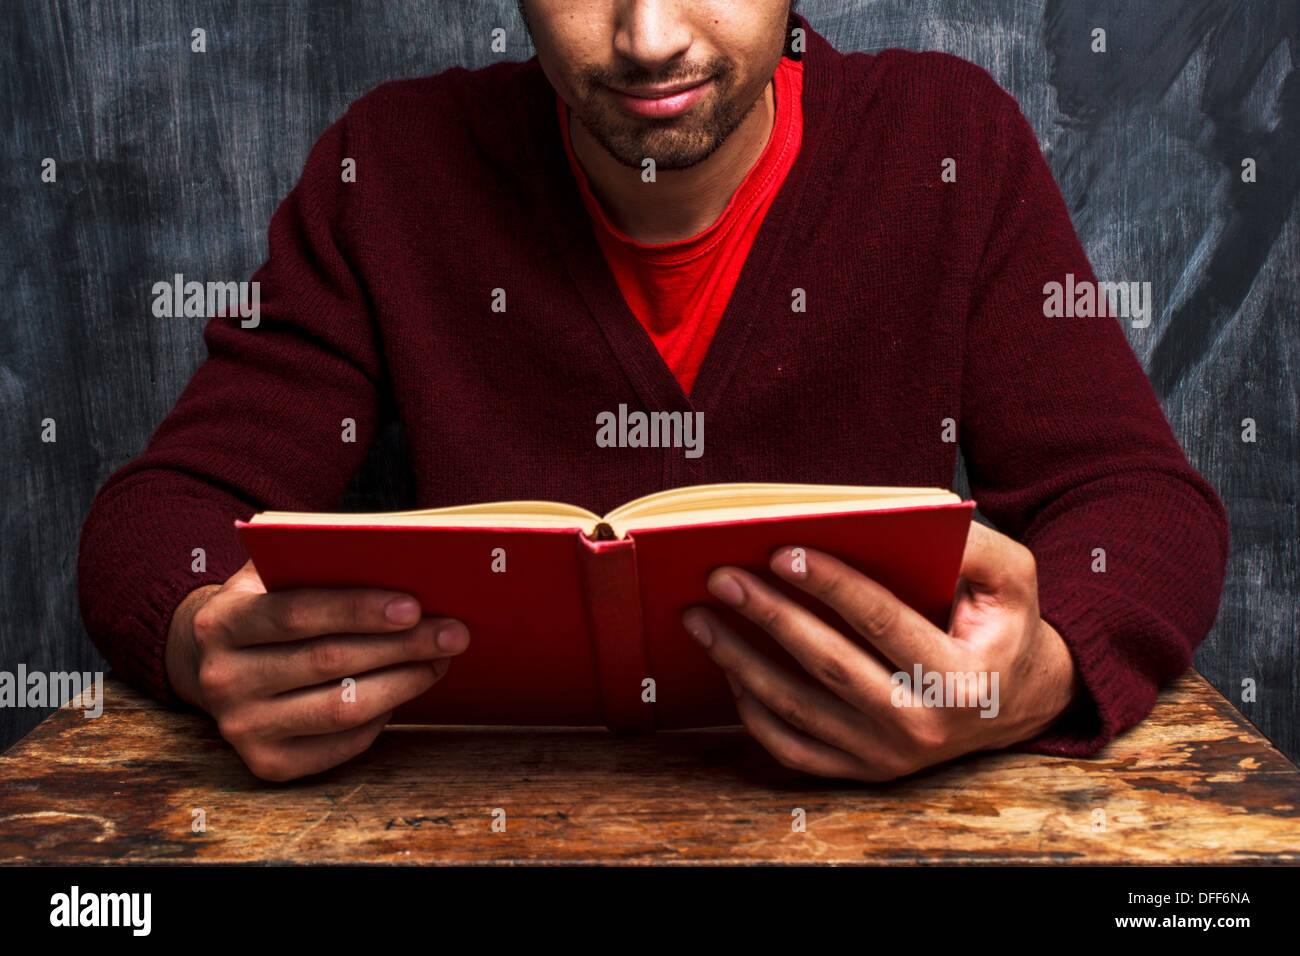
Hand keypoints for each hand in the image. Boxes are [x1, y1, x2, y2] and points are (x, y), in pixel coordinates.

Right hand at [165, 559, 468, 781]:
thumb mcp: (272, 574)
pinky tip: (405, 688)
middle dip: (401, 645)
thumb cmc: (265, 607)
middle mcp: (222, 680)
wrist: (214, 664)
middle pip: (328, 661)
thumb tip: (397, 559)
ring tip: (440, 659)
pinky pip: (341, 743)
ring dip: (403, 681)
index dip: (357, 610)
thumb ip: (315, 563)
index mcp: (220, 623)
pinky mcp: (267, 764)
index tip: (414, 606)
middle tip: (453, 632)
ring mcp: (241, 728)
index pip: (295, 614)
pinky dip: (382, 716)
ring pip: (341, 707)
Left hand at [680, 522, 1081, 780]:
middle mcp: (922, 726)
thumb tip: (910, 516)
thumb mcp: (1014, 579)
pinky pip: (794, 749)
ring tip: (699, 618)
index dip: (831, 585)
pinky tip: (728, 668)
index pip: (883, 622)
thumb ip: (976, 547)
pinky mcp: (863, 771)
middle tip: (720, 577)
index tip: (782, 551)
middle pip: (828, 664)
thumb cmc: (1006, 628)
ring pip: (798, 708)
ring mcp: (887, 756)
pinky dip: (753, 712)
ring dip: (741, 660)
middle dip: (768, 616)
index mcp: (960, 678)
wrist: (1020, 704)